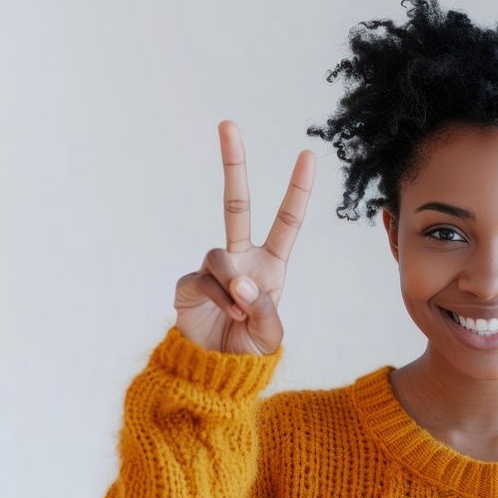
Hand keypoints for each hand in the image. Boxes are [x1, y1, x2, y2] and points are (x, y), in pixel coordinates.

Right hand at [173, 120, 315, 353]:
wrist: (214, 373)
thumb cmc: (249, 351)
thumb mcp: (270, 335)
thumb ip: (264, 308)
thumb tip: (241, 282)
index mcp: (271, 266)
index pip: (287, 221)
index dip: (297, 190)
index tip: (308, 155)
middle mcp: (241, 259)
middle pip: (235, 204)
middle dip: (232, 164)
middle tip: (228, 124)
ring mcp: (214, 269)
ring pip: (220, 255)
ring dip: (234, 285)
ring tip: (241, 313)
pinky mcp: (189, 282)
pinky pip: (205, 278)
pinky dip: (219, 298)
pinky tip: (226, 315)